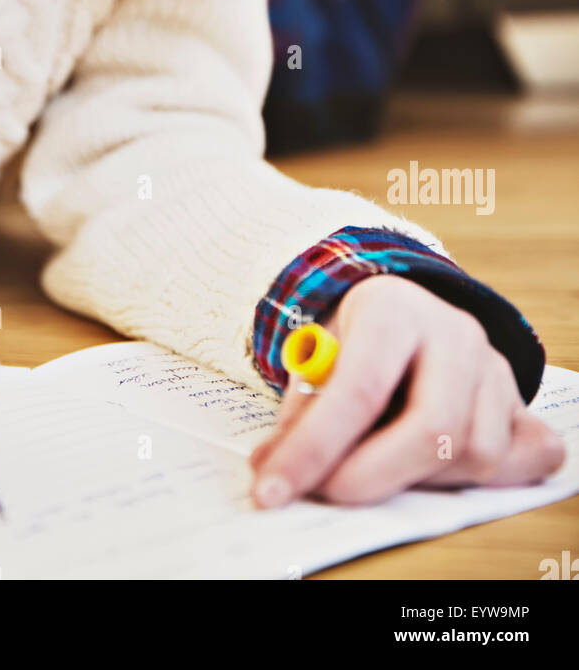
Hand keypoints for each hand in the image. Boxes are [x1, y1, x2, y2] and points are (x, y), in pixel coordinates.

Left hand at [249, 275, 565, 506]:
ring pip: (477, 453)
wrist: (404, 311)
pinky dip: (492, 478)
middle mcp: (455, 332)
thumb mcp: (316, 357)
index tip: (274, 488)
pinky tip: (444, 471)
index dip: (315, 448)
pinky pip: (529, 454)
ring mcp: (494, 367)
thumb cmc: (356, 340)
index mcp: (394, 308)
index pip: (359, 388)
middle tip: (327, 494)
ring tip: (379, 468)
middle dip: (372, 476)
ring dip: (420, 480)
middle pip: (432, 427)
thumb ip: (299, 416)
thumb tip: (273, 474)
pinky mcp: (521, 401)